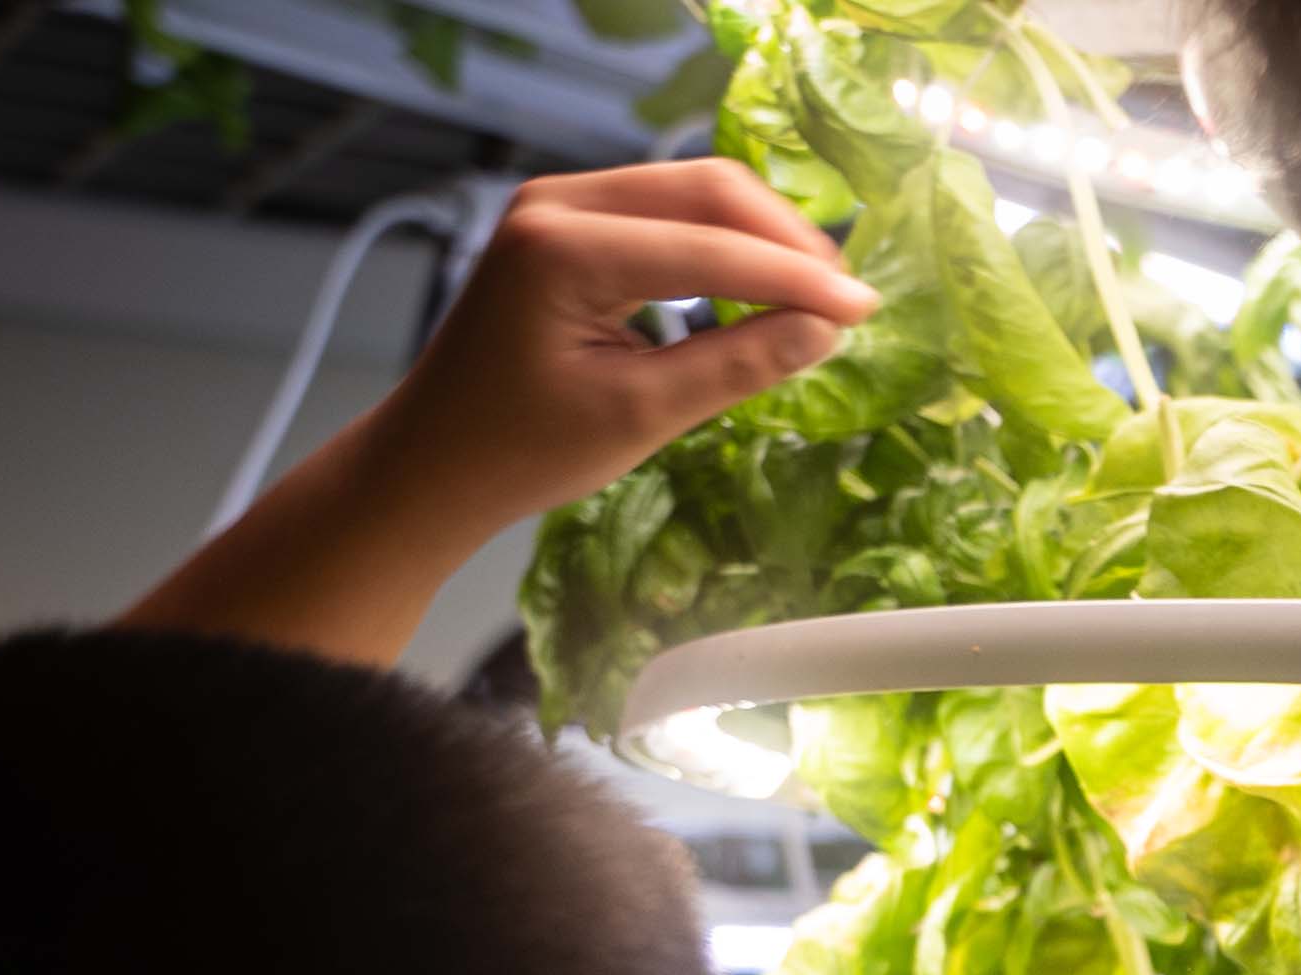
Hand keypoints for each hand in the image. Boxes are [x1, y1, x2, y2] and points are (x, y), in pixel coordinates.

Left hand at [346, 163, 876, 549]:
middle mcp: (556, 203)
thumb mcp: (639, 416)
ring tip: (813, 296)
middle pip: (706, 190)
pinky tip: (758, 286)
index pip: (710, 249)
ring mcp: (558, 203)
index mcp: (563, 250)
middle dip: (785, 241)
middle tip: (846, 300)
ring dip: (759, 237)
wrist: (435, 458)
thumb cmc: (522, 450)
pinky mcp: (568, 219)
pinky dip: (721, 241)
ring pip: (692, 190)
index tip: (865, 309)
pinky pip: (665, 209)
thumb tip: (824, 330)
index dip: (797, 279)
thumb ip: (736, 365)